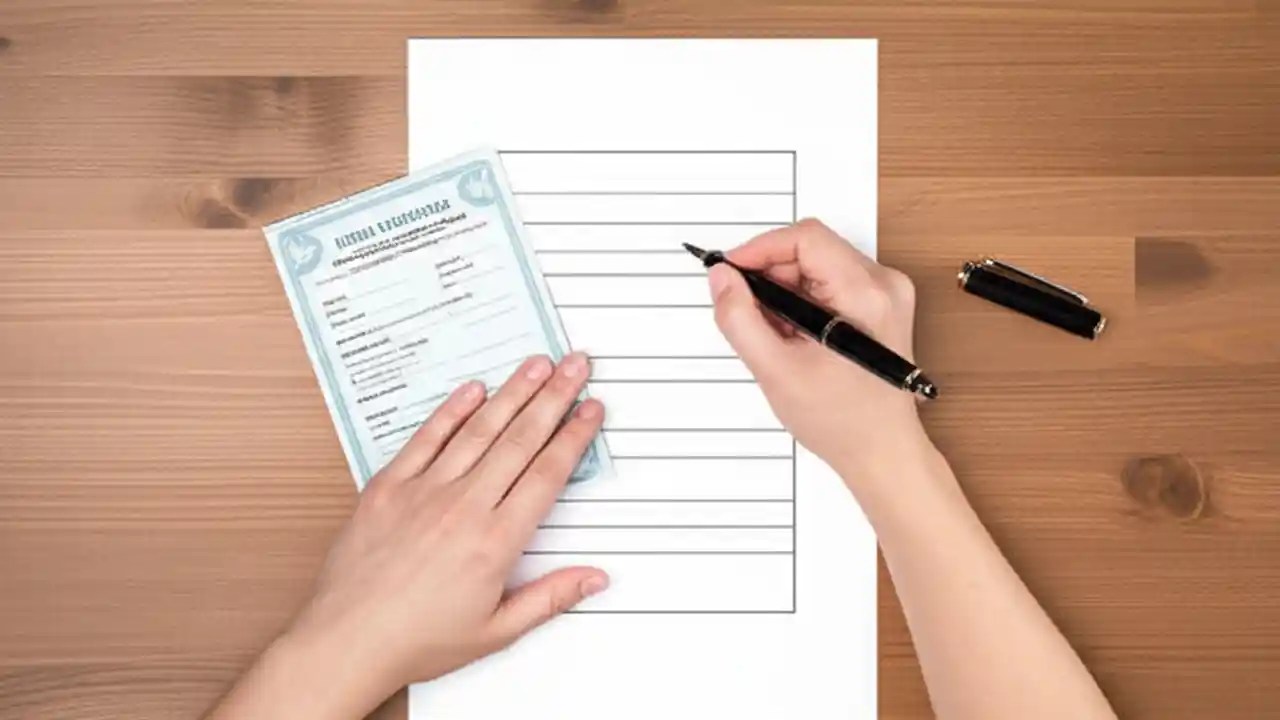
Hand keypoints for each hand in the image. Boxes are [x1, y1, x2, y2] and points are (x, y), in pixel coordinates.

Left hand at [207, 353, 607, 719]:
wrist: (348, 641)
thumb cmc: (416, 640)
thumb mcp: (496, 631)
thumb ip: (550, 598)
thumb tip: (594, 579)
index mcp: (495, 542)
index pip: (547, 474)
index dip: (573, 436)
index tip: (590, 411)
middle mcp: (463, 507)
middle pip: (520, 439)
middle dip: (553, 396)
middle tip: (574, 366)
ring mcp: (424, 491)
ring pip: (479, 429)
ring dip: (512, 392)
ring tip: (536, 365)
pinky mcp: (388, 487)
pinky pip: (426, 438)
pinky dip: (451, 411)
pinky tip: (473, 389)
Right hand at [709, 219, 930, 487]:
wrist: (882, 452)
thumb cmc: (841, 421)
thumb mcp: (776, 370)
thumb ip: (740, 318)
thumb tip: (722, 278)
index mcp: (865, 295)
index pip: (805, 238)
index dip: (759, 249)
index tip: (730, 272)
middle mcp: (883, 285)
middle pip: (811, 249)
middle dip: (770, 276)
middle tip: (747, 312)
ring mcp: (885, 294)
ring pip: (817, 266)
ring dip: (785, 291)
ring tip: (774, 334)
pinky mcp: (880, 305)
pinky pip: (830, 283)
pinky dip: (802, 302)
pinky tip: (793, 336)